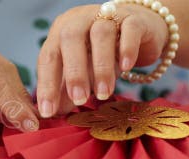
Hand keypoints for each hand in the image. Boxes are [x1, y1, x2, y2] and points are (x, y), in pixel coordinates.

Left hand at [37, 4, 167, 116]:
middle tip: (79, 100)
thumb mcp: (84, 70)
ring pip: (100, 34)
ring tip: (103, 93)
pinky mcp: (134, 19)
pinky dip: (127, 49)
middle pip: (70, 38)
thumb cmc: (104, 52)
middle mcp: (81, 19)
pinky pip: (130, 29)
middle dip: (73, 72)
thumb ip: (68, 88)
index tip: (48, 111)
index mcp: (61, 31)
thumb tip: (55, 113)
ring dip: (101, 66)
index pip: (48, 56)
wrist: (141, 30)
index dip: (47, 84)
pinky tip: (125, 68)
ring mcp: (108, 16)